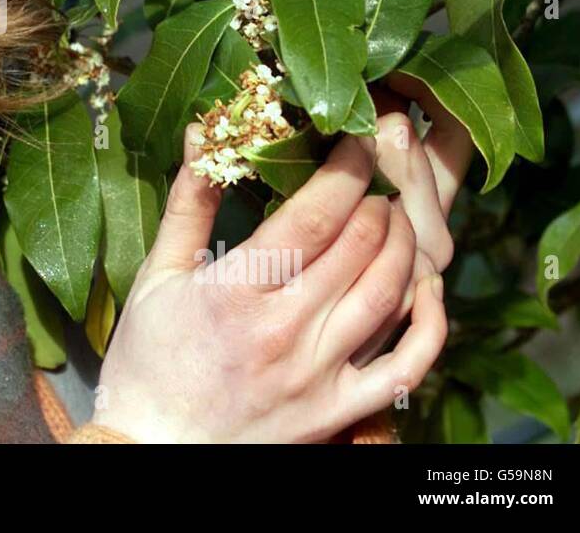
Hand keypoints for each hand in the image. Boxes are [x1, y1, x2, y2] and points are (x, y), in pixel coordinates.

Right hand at [90, 106, 467, 442]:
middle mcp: (286, 330)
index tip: (354, 138)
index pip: (316, 214)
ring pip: (390, 293)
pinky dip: (430, 322)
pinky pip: (408, 365)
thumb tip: (203, 131)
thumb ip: (190, 201)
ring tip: (393, 215)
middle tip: (374, 174)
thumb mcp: (158, 273)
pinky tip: (427, 286)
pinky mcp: (340, 410)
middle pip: (362, 245)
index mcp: (238, 291)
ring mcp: (320, 374)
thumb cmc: (149, 359)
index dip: (346, 167)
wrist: (153, 448)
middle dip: (378, 197)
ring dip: (403, 243)